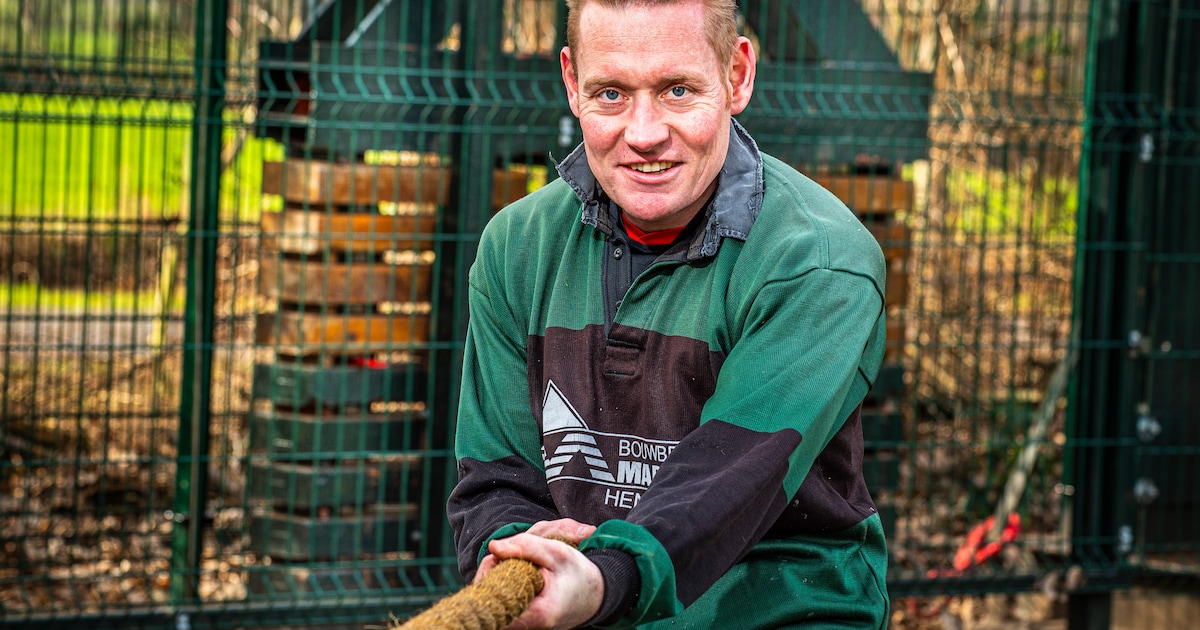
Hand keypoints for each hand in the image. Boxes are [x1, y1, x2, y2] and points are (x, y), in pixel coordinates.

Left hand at [475, 519, 602, 628]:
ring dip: (493, 580)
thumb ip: (527, 546)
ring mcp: (525, 627)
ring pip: (493, 604)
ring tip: (508, 562)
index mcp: (539, 614)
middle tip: (499, 557)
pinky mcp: (521, 622)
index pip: (497, 605)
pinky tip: (511, 574)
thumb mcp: (558, 553)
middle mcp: (529, 627)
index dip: (489, 579)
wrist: (594, 596)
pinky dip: (501, 586)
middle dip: (488, 576)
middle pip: (490, 604)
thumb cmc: (578, 575)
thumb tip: (494, 547)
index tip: (496, 560)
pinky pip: (501, 604)